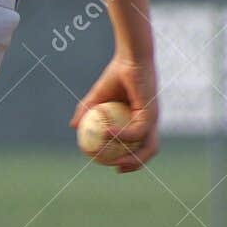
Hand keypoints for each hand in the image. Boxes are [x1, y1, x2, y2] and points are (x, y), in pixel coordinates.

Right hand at [70, 57, 159, 172]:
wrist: (130, 57)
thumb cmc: (116, 73)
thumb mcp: (97, 96)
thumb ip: (87, 111)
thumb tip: (74, 127)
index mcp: (142, 118)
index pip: (141, 144)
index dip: (131, 158)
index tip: (114, 165)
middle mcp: (150, 120)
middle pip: (149, 150)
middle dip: (136, 164)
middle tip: (117, 169)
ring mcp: (153, 117)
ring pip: (148, 146)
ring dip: (133, 158)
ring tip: (114, 162)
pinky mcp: (151, 112)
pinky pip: (136, 131)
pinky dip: (121, 135)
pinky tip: (105, 133)